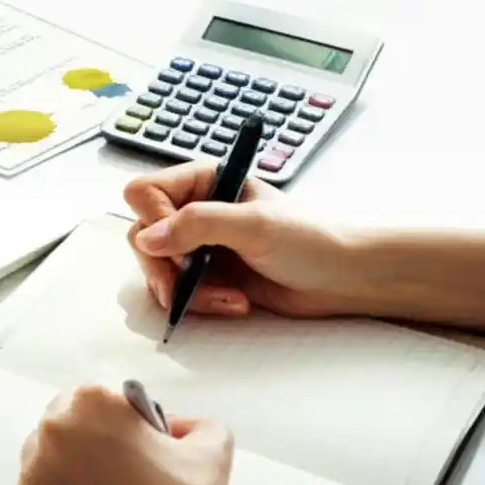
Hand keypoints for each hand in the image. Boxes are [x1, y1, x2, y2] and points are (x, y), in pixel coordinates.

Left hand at [16, 386, 238, 484]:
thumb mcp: (211, 451)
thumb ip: (195, 423)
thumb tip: (174, 426)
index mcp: (92, 406)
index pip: (96, 396)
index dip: (120, 420)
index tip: (135, 442)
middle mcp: (52, 435)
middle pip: (65, 424)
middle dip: (90, 441)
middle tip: (123, 471)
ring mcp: (33, 477)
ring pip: (46, 459)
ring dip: (71, 470)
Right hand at [123, 161, 357, 317]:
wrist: (342, 279)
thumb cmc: (310, 241)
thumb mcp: (254, 225)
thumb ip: (198, 225)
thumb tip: (147, 238)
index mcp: (203, 181)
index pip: (145, 193)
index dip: (153, 220)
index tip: (177, 246)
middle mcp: (194, 210)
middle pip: (143, 235)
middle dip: (165, 267)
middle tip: (186, 284)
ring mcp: (198, 246)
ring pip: (156, 269)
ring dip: (186, 291)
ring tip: (228, 297)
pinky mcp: (206, 277)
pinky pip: (178, 293)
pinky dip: (200, 303)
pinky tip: (235, 302)